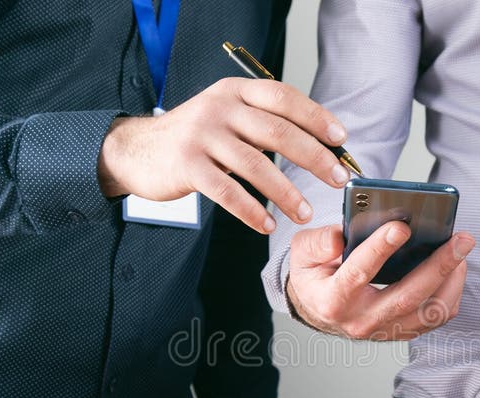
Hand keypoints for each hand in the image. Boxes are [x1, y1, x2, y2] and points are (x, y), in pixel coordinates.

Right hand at [97, 78, 352, 233]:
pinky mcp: (187, 166)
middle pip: (277, 131)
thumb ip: (264, 123)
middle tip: (337, 179)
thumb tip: (320, 146)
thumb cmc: (194, 138)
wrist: (137, 150)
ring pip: (255, 164)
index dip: (316, 117)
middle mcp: (219, 107)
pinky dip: (251, 211)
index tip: (342, 140)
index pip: (283, 98)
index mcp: (235, 91)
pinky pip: (228, 191)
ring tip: (304, 212)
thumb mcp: (227, 116)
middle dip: (313, 157)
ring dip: (286, 192)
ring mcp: (201, 135)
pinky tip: (267, 224)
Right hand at [286, 222, 473, 339]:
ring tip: (462, 249)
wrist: (319, 309)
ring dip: (452, 280)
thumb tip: (341, 238)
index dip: (380, 249)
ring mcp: (386, 330)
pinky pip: (436, 317)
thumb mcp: (303, 255)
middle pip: (407, 296)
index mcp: (333, 300)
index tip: (402, 227)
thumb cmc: (315, 276)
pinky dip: (452, 292)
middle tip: (461, 239)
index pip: (359, 274)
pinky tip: (456, 267)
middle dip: (438, 265)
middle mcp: (362, 320)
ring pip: (429, 311)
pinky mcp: (403, 331)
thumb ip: (317, 243)